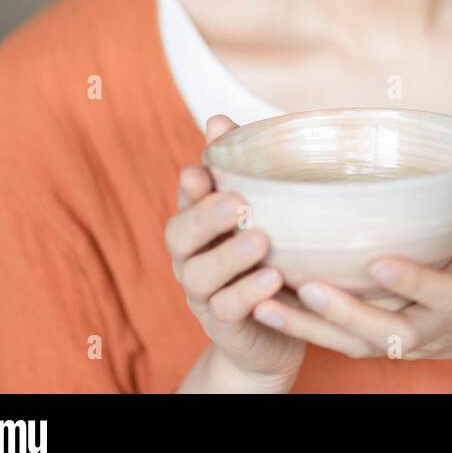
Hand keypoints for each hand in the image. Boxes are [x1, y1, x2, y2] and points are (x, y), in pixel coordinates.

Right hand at [167, 114, 305, 390]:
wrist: (272, 333)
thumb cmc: (267, 258)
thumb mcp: (261, 214)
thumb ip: (243, 171)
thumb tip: (218, 119)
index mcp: (200, 224)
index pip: (186, 197)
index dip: (191, 184)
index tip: (202, 169)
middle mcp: (192, 257)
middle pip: (179, 234)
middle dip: (204, 215)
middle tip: (237, 202)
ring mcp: (204, 294)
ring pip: (199, 274)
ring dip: (227, 256)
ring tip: (260, 240)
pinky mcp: (223, 326)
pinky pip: (227, 310)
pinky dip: (247, 294)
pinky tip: (272, 279)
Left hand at [252, 133, 451, 364]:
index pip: (442, 291)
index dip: (413, 280)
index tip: (379, 262)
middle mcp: (434, 323)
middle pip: (391, 330)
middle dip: (348, 313)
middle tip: (308, 287)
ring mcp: (407, 339)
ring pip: (357, 343)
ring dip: (310, 327)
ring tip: (264, 301)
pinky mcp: (383, 345)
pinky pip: (340, 344)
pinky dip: (303, 331)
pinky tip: (263, 309)